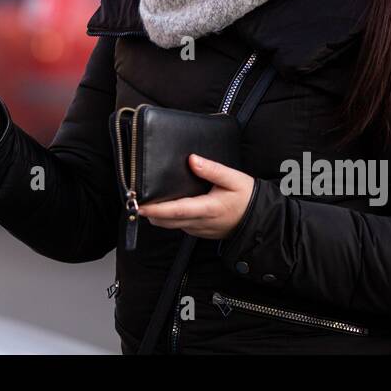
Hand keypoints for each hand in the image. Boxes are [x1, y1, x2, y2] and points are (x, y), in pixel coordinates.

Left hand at [136, 155, 255, 239]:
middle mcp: (200, 223)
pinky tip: (162, 205)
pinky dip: (167, 217)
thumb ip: (212, 169)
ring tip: (143, 201)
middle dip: (148, 213)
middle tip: (132, 200)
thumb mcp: (234, 178)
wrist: (259, 219)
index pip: (176, 210)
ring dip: (156, 216)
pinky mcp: (198, 231)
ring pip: (170, 225)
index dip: (156, 209)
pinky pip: (178, 225)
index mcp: (208, 209)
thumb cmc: (247, 197)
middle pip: (167, 221)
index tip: (139, 205)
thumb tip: (192, 159)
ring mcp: (198, 230)